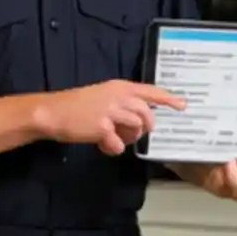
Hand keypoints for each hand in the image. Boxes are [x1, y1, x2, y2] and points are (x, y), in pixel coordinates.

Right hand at [33, 80, 185, 155]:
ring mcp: (111, 111)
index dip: (168, 99)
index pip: (150, 91)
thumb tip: (136, 121)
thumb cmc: (76, 106)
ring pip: (136, 128)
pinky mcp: (102, 126)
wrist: (53, 112)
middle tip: (133, 135)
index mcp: (120, 87)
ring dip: (128, 138)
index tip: (182, 105)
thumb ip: (121, 105)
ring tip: (113, 138)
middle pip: (146, 114)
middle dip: (145, 128)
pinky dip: (112, 148)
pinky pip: (118, 144)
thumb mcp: (102, 97)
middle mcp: (118, 96)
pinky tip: (101, 145)